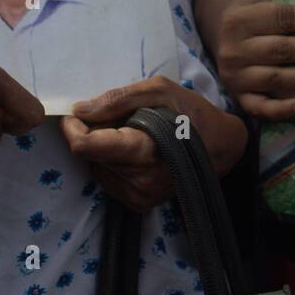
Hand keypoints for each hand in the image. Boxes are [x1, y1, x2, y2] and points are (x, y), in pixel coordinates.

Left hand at [62, 75, 248, 211]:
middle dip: (96, 135)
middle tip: (121, 120)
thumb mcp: (160, 90)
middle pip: (90, 156)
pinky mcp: (140, 203)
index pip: (86, 147)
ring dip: (105, 150)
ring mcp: (140, 196)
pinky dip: (114, 164)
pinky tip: (135, 153)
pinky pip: (109, 180)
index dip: (73, 129)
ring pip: (97, 167)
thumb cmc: (192, 113)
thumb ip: (118, 99)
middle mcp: (139, 180)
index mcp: (143, 149)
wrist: (221, 147)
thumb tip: (80, 110)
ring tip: (134, 135)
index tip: (76, 114)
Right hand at [216, 0, 294, 119]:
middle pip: (281, 49)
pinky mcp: (238, 97)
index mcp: (240, 20)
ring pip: (275, 78)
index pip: (282, 18)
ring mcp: (235, 75)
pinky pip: (261, 107)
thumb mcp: (262, 7)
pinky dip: (282, 109)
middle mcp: (235, 49)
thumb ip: (290, 14)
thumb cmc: (254, 20)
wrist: (220, 38)